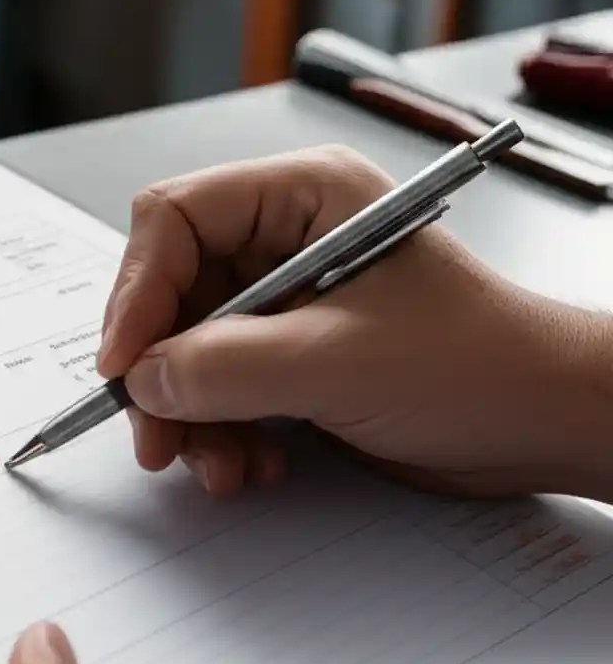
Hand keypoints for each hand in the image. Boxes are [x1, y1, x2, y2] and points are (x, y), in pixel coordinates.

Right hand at [97, 145, 612, 501]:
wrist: (541, 424)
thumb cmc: (476, 365)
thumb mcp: (337, 364)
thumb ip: (225, 367)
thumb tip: (140, 378)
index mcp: (301, 197)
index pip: (175, 221)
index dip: (136, 291)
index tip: (121, 365)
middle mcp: (285, 239)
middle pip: (171, 292)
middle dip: (160, 370)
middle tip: (155, 434)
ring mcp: (286, 300)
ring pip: (187, 349)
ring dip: (190, 415)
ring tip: (219, 466)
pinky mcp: (290, 353)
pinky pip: (219, 386)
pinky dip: (219, 431)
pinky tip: (251, 464)